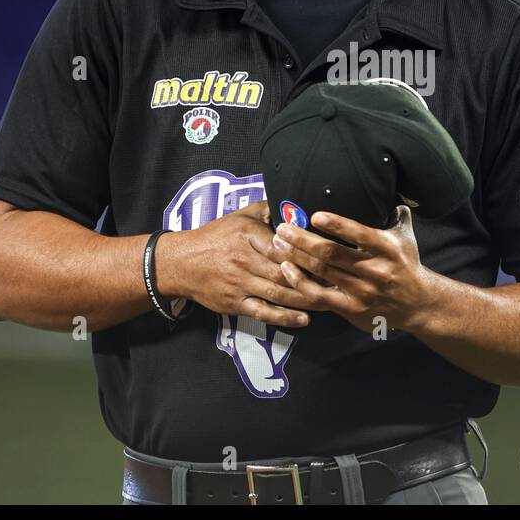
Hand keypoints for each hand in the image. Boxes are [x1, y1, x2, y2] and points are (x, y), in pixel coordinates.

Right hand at [157, 200, 324, 328]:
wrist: (180, 263)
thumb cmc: (215, 236)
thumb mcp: (239, 216)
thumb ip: (267, 208)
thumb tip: (295, 200)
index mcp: (248, 235)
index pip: (283, 245)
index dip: (307, 253)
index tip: (330, 257)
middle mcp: (244, 260)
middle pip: (284, 271)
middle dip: (312, 278)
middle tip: (339, 282)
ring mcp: (239, 284)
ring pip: (278, 293)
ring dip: (305, 299)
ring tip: (328, 301)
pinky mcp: (234, 304)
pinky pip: (262, 312)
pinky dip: (284, 317)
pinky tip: (304, 319)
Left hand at [254, 204, 441, 333]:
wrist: (416, 304)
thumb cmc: (405, 263)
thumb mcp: (406, 235)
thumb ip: (395, 212)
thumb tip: (387, 185)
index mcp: (388, 249)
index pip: (360, 234)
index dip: (337, 224)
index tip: (315, 215)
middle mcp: (375, 271)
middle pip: (332, 254)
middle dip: (302, 239)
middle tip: (283, 227)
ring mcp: (362, 292)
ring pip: (322, 272)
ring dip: (296, 256)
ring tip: (279, 242)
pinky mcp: (351, 309)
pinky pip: (319, 296)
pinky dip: (300, 282)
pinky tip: (287, 268)